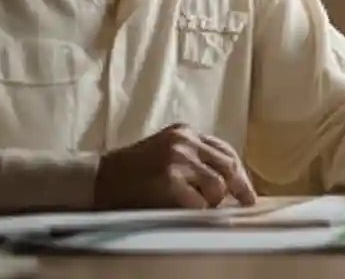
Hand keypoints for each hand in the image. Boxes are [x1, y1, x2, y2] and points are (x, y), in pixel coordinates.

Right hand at [94, 123, 257, 208]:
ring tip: (202, 207)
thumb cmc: (132, 171)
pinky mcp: (169, 181)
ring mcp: (177, 160)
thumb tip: (228, 181)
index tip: (246, 188)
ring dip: (214, 202)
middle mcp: (184, 141)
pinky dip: (199, 211)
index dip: (239, 172)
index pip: (225, 150)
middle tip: (246, 202)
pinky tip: (190, 212)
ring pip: (217, 185)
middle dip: (240, 187)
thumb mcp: (166, 151)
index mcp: (185, 132)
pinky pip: (199, 202)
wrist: (98, 179)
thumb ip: (194, 158)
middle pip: (228, 165)